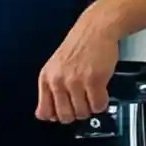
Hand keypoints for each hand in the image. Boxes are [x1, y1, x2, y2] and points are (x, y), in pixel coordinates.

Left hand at [35, 9, 119, 123]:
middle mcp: (58, 80)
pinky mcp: (94, 80)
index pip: (44, 112)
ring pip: (83, 113)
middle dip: (76, 114)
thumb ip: (51, 89)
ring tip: (92, 94)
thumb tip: (49, 116)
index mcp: (46, 78)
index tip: (64, 112)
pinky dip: (101, 103)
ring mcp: (76, 81)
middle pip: (65, 116)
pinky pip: (98, 106)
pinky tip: (101, 92)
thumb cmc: (78, 46)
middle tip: (82, 102)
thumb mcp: (56, 66)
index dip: (56, 116)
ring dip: (90, 108)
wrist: (96, 29)